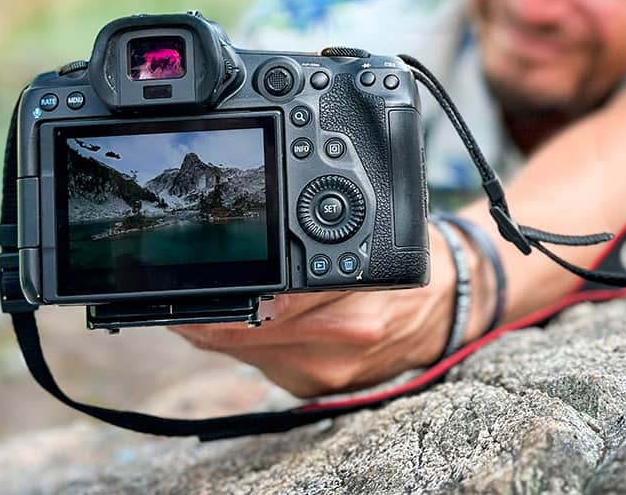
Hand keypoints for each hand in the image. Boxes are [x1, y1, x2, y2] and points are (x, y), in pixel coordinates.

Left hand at [169, 225, 490, 397]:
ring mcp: (329, 375)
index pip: (262, 311)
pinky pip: (263, 366)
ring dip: (219, 329)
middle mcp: (340, 348)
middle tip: (172, 291)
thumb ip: (322, 244)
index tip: (185, 288)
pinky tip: (236, 321)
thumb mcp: (374, 236)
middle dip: (204, 315)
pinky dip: (245, 343)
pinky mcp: (320, 388)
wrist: (453, 303)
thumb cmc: (414, 262)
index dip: (216, 303)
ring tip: (194, 303)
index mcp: (355, 308)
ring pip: (246, 356)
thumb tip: (260, 255)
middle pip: (243, 339)